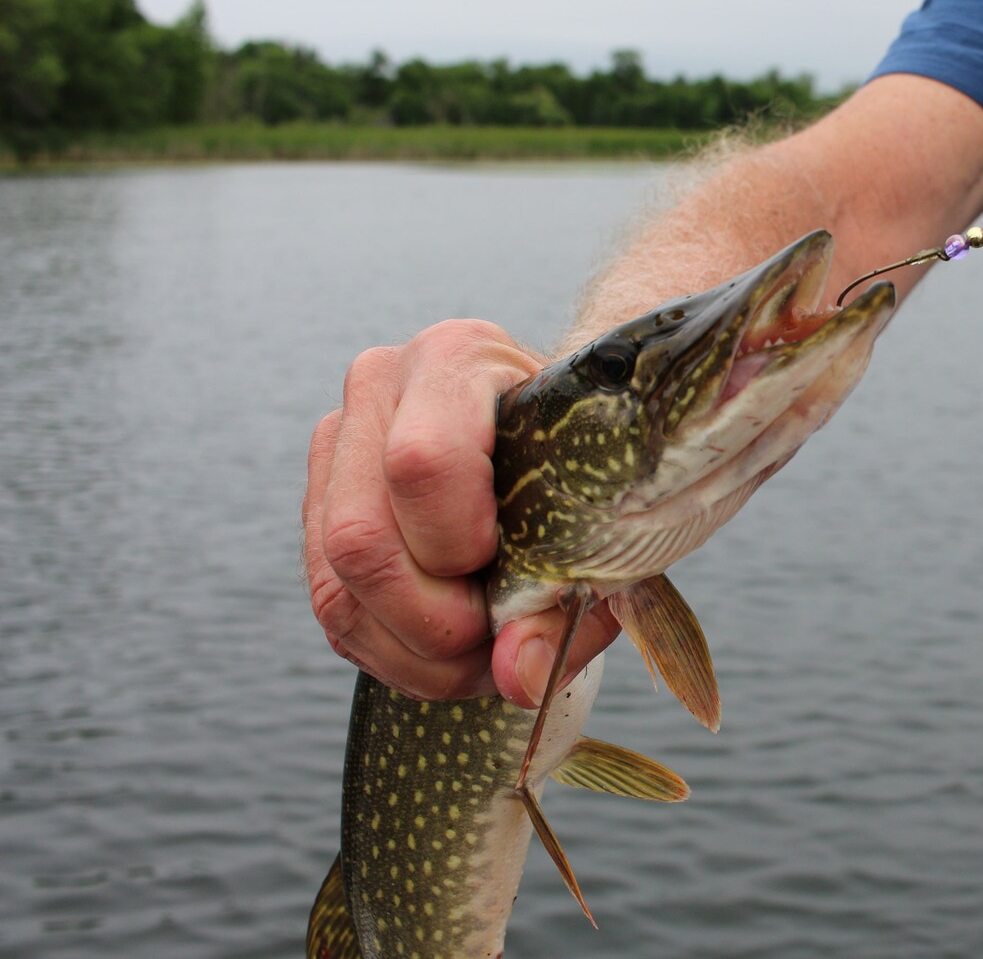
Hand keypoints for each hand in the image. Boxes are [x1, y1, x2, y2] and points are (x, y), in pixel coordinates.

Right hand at [302, 319, 620, 706]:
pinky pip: (333, 609)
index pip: (423, 463)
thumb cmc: (594, 468)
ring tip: (486, 655)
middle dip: (434, 623)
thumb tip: (519, 678)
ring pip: (336, 587)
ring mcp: (336, 449)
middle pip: (360, 539)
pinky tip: (451, 652)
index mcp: (457, 359)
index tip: (511, 569)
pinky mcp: (319, 509)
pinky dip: (397, 654)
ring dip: (416, 653)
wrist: (565, 433)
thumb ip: (568, 602)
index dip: (459, 544)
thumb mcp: (606, 523)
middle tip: (498, 639)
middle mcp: (378, 390)